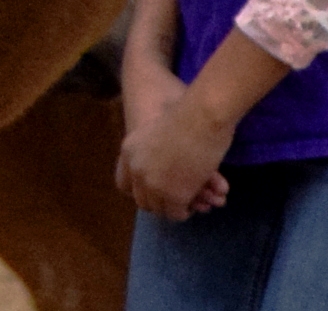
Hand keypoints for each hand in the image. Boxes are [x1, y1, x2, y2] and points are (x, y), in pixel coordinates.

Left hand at [116, 85, 234, 221]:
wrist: (203, 115)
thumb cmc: (188, 114)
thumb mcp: (159, 132)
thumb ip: (154, 153)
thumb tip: (164, 172)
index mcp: (129, 150)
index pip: (124, 184)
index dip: (140, 190)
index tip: (155, 191)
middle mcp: (136, 169)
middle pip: (142, 200)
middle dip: (159, 202)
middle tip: (176, 201)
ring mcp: (153, 184)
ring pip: (159, 209)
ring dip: (174, 208)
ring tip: (188, 205)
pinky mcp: (173, 196)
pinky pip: (177, 213)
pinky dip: (185, 212)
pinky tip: (197, 205)